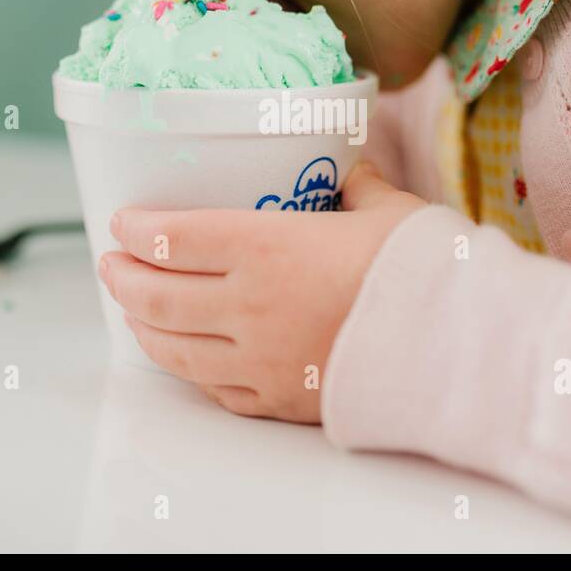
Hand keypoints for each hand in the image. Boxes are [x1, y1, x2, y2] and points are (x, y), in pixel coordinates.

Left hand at [99, 160, 424, 422]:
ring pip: (174, 348)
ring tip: (131, 310)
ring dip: (142, 325)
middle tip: (111, 264)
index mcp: (270, 248)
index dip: (139, 229)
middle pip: (159, 294)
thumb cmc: (427, 272)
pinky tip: (184, 357)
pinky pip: (215, 388)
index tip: (122, 222)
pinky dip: (188, 369)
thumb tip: (349, 170)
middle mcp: (250, 306)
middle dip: (123, 277)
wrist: (460, 351)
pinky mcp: (277, 400)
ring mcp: (259, 360)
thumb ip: (357, 187)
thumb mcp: (390, 209)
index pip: (176, 237)